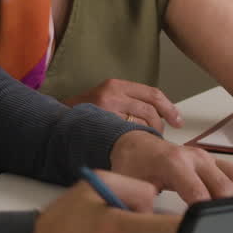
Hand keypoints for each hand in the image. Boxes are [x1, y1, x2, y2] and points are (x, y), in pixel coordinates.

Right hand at [65, 79, 181, 132]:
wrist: (55, 122)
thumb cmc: (82, 115)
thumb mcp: (106, 99)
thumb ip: (129, 102)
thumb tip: (158, 116)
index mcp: (115, 85)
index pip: (152, 94)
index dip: (169, 108)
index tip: (178, 121)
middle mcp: (111, 94)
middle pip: (150, 111)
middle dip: (160, 127)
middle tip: (160, 137)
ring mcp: (105, 110)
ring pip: (141, 125)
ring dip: (148, 136)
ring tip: (142, 143)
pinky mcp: (101, 125)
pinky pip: (128, 136)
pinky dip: (135, 142)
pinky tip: (131, 147)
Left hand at [109, 131, 232, 203]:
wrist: (137, 144)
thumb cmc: (135, 165)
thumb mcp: (131, 186)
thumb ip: (141, 207)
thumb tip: (153, 232)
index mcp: (174, 163)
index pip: (198, 192)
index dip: (205, 215)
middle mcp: (195, 157)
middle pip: (224, 186)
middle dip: (230, 210)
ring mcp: (208, 158)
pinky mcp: (216, 161)